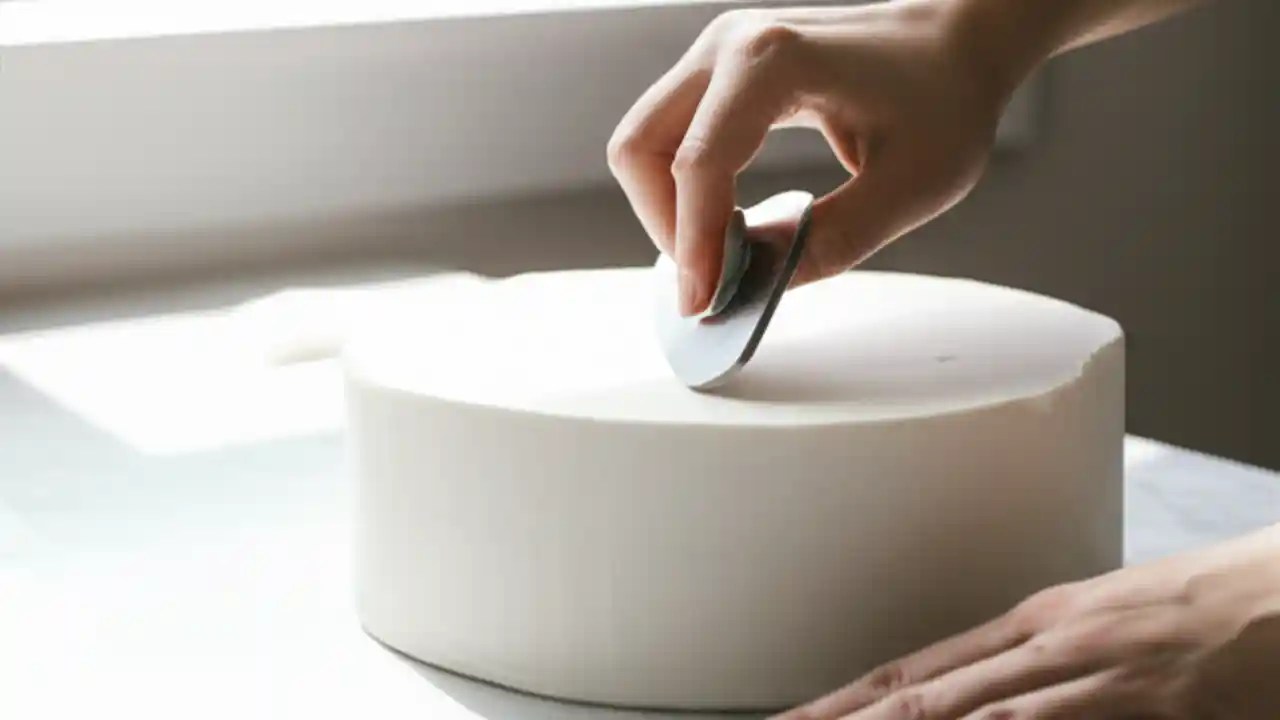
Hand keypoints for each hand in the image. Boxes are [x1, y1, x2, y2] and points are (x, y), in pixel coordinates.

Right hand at [607, 0, 1019, 314]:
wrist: (960, 40)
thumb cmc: (947, 100)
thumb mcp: (910, 187)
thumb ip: (831, 241)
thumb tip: (753, 285)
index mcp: (775, 61)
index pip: (701, 162)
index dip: (694, 243)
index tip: (702, 304)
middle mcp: (731, 44)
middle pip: (640, 147)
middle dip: (665, 225)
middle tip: (714, 279)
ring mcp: (719, 52)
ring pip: (644, 143)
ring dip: (666, 209)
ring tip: (725, 253)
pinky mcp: (720, 70)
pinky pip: (670, 136)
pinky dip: (680, 189)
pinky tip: (727, 225)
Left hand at [774, 524, 1279, 719]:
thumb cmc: (1213, 611)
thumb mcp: (1111, 635)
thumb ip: (1045, 671)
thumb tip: (990, 703)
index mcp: (1036, 624)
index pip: (915, 670)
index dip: (847, 700)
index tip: (797, 718)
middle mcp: (1044, 643)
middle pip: (918, 692)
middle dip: (840, 719)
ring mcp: (1084, 670)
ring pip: (960, 710)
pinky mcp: (1133, 698)